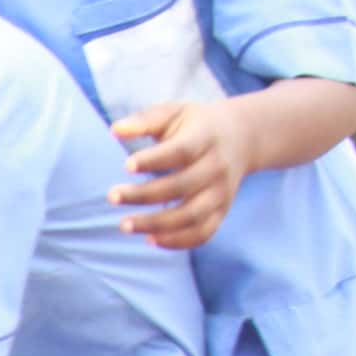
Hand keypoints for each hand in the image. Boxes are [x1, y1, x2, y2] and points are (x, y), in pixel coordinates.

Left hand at [110, 98, 251, 250]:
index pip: (181, 151)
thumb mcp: (174, 113)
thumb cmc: (196, 125)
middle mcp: (217, 167)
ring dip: (156, 224)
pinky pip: (202, 233)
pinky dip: (177, 241)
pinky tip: (150, 239)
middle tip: (112, 196)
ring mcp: (221, 192)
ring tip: (124, 225)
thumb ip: (145, 120)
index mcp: (205, 137)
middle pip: (182, 186)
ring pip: (191, 216)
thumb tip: (115, 129)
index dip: (154, 160)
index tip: (126, 166)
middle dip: (144, 195)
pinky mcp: (222, 211)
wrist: (243, 137)